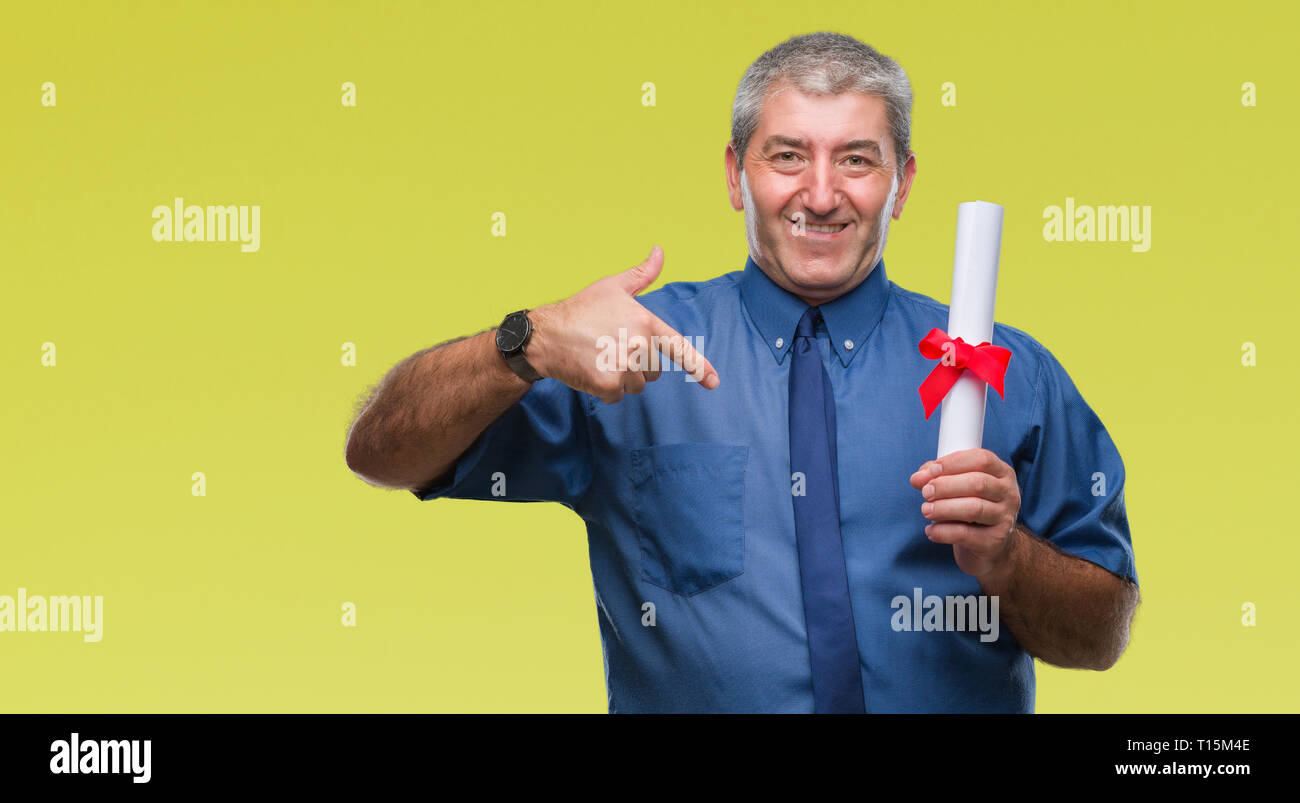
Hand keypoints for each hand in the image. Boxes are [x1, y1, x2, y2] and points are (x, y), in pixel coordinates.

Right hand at [525, 246, 719, 403]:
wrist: (545, 334)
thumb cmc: (580, 309)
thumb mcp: (613, 286)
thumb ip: (642, 274)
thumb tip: (659, 251)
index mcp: (645, 323)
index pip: (678, 348)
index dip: (700, 367)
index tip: (714, 382)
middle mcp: (639, 346)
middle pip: (653, 370)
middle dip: (636, 364)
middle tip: (610, 348)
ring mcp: (624, 366)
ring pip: (637, 386)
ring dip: (621, 378)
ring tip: (600, 358)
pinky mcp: (608, 384)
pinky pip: (618, 396)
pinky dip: (606, 389)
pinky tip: (591, 370)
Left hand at [909, 448, 1021, 580]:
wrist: (990, 547)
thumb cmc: (971, 508)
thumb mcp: (960, 488)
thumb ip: (937, 477)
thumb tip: (918, 478)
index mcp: (1002, 473)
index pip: (982, 460)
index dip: (953, 462)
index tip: (930, 471)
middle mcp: (1009, 494)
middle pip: (977, 483)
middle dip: (945, 486)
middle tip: (925, 492)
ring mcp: (1005, 518)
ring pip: (973, 509)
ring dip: (943, 508)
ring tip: (926, 510)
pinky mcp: (994, 541)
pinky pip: (965, 534)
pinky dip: (943, 532)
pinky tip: (931, 530)